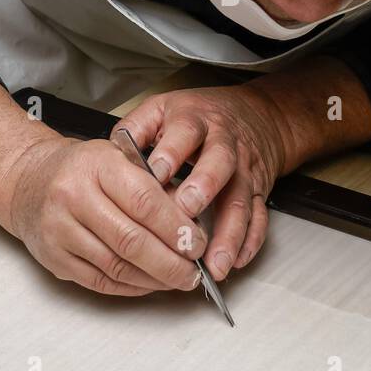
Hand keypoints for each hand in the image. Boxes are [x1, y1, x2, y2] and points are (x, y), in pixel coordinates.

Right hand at [7, 135, 206, 296]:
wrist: (29, 181)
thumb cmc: (82, 169)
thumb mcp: (118, 158)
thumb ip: (154, 184)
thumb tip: (193, 225)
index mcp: (97, 164)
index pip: (145, 200)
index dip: (177, 228)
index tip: (199, 242)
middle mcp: (73, 196)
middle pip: (132, 240)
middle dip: (171, 262)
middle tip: (194, 271)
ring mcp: (60, 230)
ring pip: (117, 266)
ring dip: (154, 278)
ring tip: (178, 279)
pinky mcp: (54, 258)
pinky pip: (100, 281)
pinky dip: (132, 286)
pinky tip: (150, 282)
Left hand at [115, 84, 288, 282]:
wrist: (252, 114)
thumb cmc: (199, 117)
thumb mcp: (163, 108)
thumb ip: (136, 127)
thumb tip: (111, 151)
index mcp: (195, 121)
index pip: (185, 132)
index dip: (171, 153)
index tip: (156, 174)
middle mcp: (224, 143)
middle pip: (220, 163)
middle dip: (204, 187)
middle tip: (187, 212)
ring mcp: (244, 169)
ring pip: (241, 199)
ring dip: (229, 232)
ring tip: (213, 261)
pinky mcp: (259, 190)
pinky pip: (259, 217)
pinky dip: (250, 241)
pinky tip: (237, 261)